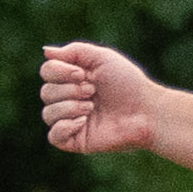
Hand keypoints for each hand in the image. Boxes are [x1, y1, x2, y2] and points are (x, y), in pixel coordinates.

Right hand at [40, 41, 163, 155]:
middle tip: (93, 91)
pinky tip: (83, 122)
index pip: (47, 72)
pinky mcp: (76, 140)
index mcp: (73, 80)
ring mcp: (71, 121)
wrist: (147, 111)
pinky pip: (53, 136)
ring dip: (69, 107)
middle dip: (69, 90)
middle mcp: (69, 99)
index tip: (82, 74)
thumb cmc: (128, 83)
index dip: (59, 71)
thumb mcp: (102, 58)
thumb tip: (45, 51)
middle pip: (46, 92)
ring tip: (92, 107)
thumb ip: (73, 51)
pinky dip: (64, 127)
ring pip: (47, 113)